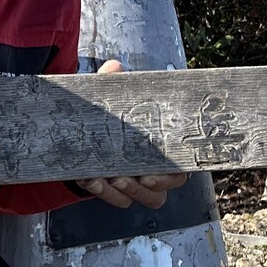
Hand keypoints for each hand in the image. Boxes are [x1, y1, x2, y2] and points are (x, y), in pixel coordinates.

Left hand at [75, 59, 187, 209]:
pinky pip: (115, 200)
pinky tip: (87, 178)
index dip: (168, 177)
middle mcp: (156, 174)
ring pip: (141, 199)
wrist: (94, 132)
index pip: (179, 173)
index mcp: (166, 153)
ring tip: (107, 178)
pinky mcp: (117, 192)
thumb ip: (117, 85)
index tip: (148, 174)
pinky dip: (101, 192)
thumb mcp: (118, 101)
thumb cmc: (119, 118)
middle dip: (141, 188)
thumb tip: (114, 67)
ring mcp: (137, 186)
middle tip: (122, 178)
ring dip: (123, 192)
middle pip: (160, 193)